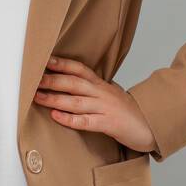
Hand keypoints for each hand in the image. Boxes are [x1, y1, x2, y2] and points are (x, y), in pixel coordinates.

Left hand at [33, 55, 155, 154]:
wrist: (152, 125)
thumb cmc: (127, 111)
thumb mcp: (110, 94)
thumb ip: (93, 89)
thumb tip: (71, 83)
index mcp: (101, 85)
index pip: (79, 69)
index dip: (61, 64)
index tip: (44, 60)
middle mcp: (102, 93)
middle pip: (73, 83)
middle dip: (52, 80)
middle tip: (33, 79)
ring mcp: (105, 108)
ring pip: (76, 101)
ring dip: (55, 98)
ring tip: (37, 97)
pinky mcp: (109, 124)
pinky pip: (86, 121)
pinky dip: (70, 119)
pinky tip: (56, 116)